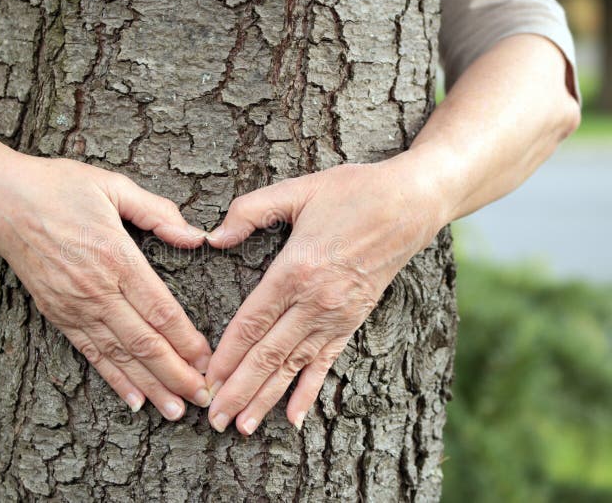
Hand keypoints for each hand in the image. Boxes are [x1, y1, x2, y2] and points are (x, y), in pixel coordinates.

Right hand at [0, 151, 212, 419]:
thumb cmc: (58, 187)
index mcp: (115, 256)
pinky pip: (91, 354)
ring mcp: (75, 307)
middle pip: (144, 342)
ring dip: (151, 386)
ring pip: (120, 356)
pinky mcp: (58, 315)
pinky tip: (134, 400)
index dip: (186, 339)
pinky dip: (114, 379)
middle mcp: (96, 290)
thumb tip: (195, 236)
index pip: (159, 309)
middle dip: (177, 375)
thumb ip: (157, 211)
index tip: (209, 360)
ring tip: (176, 411)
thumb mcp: (112, 186)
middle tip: (204, 398)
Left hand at [203, 154, 444, 433]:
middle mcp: (315, 302)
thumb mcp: (298, 190)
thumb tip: (213, 236)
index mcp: (295, 270)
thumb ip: (250, 211)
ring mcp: (336, 317)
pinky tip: (294, 418)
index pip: (251, 323)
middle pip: (268, 355)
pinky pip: (326, 364)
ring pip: (293, 367)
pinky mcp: (353, 322)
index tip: (206, 381)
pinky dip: (309, 392)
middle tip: (214, 419)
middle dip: (239, 390)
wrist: (412, 204)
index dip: (227, 356)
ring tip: (242, 427)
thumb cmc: (353, 192)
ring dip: (266, 399)